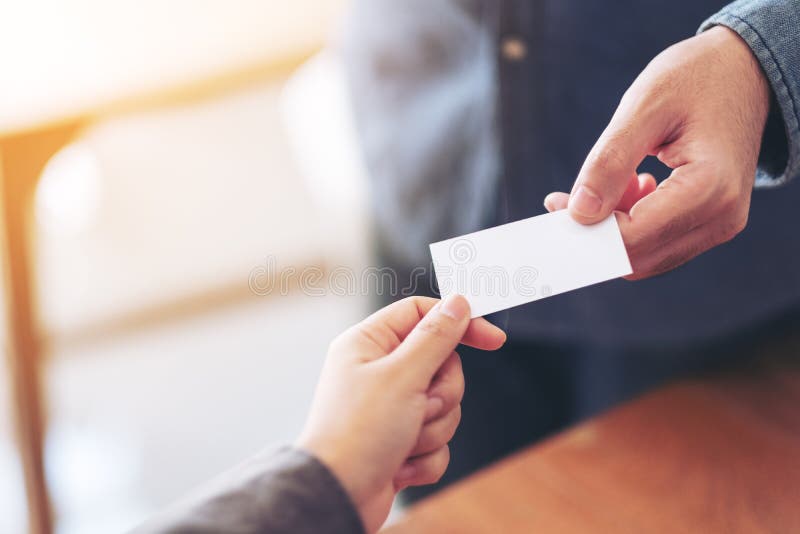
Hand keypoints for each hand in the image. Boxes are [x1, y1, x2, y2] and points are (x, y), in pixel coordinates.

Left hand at [296, 295, 505, 532]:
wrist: (338, 497)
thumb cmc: (356, 433)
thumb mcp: (403, 376)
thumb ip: (435, 337)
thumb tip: (457, 303)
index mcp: (369, 343)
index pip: (421, 313)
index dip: (458, 323)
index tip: (492, 341)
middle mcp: (378, 371)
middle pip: (440, 363)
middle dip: (441, 392)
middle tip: (422, 405)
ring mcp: (389, 407)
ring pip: (443, 404)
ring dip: (434, 427)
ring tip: (406, 440)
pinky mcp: (399, 440)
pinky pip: (437, 438)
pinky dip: (426, 455)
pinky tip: (401, 465)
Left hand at [544, 26, 770, 278]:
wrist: (744, 70)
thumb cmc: (696, 78)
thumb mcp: (644, 107)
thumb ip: (610, 161)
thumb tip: (579, 213)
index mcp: (710, 187)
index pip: (633, 236)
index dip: (586, 229)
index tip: (554, 204)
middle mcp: (721, 216)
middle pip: (638, 258)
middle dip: (594, 235)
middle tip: (564, 199)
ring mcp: (720, 225)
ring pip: (646, 257)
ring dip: (612, 230)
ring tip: (607, 182)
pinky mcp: (711, 223)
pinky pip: (660, 244)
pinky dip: (632, 226)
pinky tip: (629, 187)